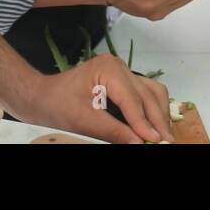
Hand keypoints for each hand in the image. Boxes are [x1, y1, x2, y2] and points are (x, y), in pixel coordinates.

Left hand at [37, 54, 173, 143]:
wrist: (42, 96)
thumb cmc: (57, 105)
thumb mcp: (84, 121)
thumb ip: (113, 131)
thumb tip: (140, 143)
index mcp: (108, 69)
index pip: (133, 100)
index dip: (146, 123)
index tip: (156, 141)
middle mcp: (119, 66)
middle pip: (148, 94)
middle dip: (158, 120)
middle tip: (167, 142)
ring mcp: (122, 71)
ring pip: (152, 92)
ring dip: (159, 114)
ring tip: (164, 136)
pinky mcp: (123, 80)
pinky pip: (145, 93)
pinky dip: (152, 109)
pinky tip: (154, 125)